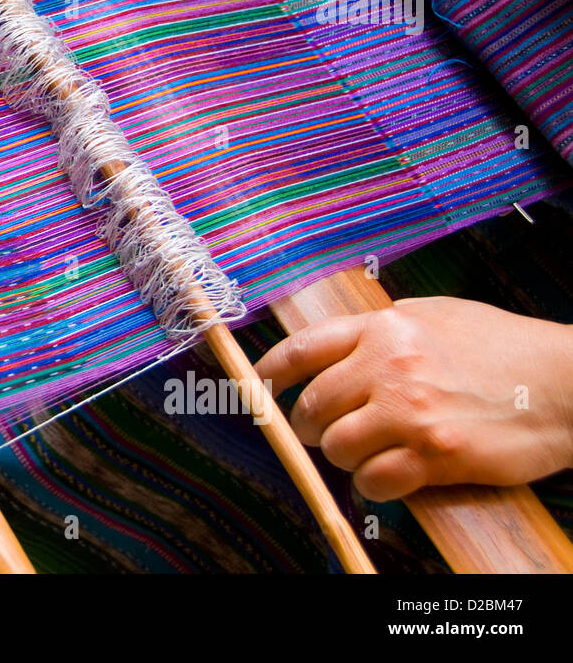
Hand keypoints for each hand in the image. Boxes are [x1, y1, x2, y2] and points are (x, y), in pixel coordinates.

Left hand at [255, 297, 572, 500]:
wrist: (567, 382)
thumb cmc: (504, 347)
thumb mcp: (436, 316)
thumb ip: (382, 329)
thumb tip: (335, 345)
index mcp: (382, 329)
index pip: (301, 351)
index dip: (269, 374)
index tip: (259, 389)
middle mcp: (388, 366)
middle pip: (311, 407)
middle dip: (309, 426)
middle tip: (325, 432)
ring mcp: (410, 412)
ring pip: (336, 447)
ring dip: (346, 457)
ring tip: (370, 452)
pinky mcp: (434, 455)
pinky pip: (373, 481)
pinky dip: (375, 485)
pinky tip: (392, 476)